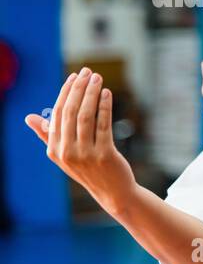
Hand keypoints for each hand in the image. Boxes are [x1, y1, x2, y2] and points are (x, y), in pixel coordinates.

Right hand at [24, 68, 134, 212]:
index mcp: (54, 149)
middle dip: (79, 88)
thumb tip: (29, 118)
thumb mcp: (64, 155)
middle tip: (88, 71)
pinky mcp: (104, 154)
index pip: (56, 114)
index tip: (74, 77)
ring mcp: (85, 154)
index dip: (66, 93)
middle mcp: (66, 152)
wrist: (112, 192)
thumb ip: (48, 135)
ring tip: (98, 78)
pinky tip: (107, 94)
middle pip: (70, 112)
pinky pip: (103, 125)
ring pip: (86, 116)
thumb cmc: (88, 169)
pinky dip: (104, 106)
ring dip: (92, 93)